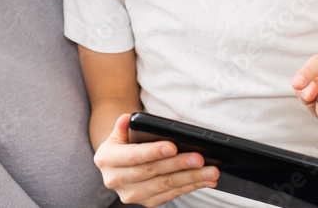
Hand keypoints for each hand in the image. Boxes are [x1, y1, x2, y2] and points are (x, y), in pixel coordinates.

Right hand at [93, 114, 218, 205]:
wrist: (119, 163)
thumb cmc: (124, 142)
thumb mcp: (119, 132)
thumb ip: (123, 125)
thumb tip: (127, 119)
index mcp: (107, 160)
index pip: (133, 156)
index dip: (153, 152)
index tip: (173, 146)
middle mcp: (116, 180)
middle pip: (153, 173)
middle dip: (179, 165)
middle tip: (200, 158)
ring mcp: (132, 194)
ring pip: (165, 186)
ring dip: (191, 179)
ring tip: (210, 171)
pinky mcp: (147, 202)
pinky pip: (171, 195)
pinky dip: (191, 187)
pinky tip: (205, 180)